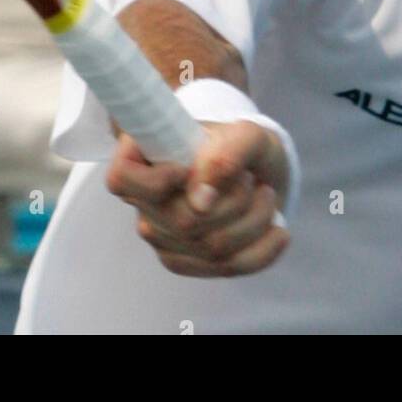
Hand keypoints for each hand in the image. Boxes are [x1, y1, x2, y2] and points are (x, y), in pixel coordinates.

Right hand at [105, 120, 290, 277]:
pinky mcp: (186, 262)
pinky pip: (228, 267)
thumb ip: (225, 154)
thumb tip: (201, 200)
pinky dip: (263, 249)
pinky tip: (279, 232)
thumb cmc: (239, 146)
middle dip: (234, 199)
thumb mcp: (246, 134)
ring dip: (255, 220)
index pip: (122, 179)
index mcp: (141, 159)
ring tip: (265, 196)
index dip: (157, 180)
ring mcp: (161, 237)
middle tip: (250, 178)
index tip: (190, 165)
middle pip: (183, 221)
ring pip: (211, 247)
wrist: (254, 170)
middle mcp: (143, 203)